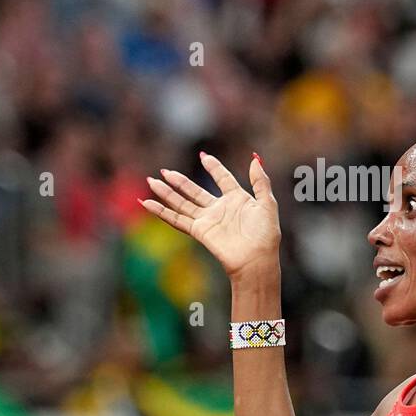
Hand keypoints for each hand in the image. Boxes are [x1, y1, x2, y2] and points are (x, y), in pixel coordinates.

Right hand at [141, 152, 280, 280]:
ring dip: (166, 193)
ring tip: (152, 181)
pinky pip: (178, 219)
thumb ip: (261, 181)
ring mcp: (208, 220)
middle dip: (179, 181)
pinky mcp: (200, 231)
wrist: (256, 259)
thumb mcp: (268, 203)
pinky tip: (148, 203)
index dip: (214, 167)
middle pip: (195, 191)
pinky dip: (162, 212)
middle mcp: (220, 209)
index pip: (222, 179)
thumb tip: (254, 159)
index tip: (203, 156)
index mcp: (238, 199)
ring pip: (182, 203)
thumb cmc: (265, 234)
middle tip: (164, 171)